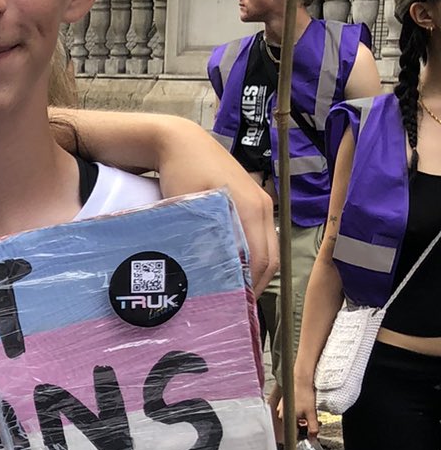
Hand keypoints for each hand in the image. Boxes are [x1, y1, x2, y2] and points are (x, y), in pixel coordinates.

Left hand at [153, 120, 274, 293]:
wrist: (179, 142)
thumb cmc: (181, 172)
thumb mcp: (193, 209)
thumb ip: (210, 239)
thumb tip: (220, 273)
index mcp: (253, 209)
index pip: (262, 259)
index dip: (251, 287)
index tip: (236, 307)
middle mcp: (263, 206)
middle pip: (270, 257)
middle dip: (256, 283)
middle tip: (235, 306)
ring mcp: (259, 202)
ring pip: (266, 246)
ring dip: (254, 270)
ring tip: (234, 290)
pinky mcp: (250, 199)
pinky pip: (258, 234)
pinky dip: (251, 254)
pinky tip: (232, 266)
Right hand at [267, 373, 320, 440]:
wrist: (301, 381)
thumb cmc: (304, 394)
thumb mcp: (311, 413)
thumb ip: (313, 428)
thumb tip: (313, 438)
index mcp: (286, 419)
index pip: (293, 433)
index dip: (303, 435)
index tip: (309, 433)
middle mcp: (281, 415)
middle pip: (293, 426)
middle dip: (304, 426)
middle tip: (313, 422)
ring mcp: (281, 409)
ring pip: (293, 419)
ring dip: (302, 419)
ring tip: (310, 413)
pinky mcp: (284, 404)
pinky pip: (291, 413)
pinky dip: (298, 413)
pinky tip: (305, 408)